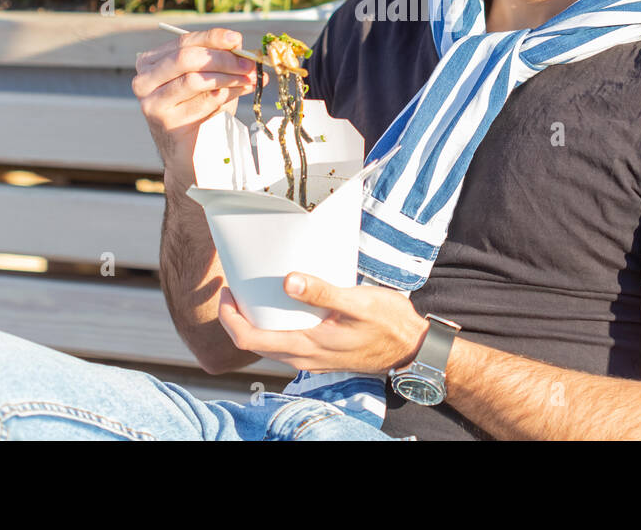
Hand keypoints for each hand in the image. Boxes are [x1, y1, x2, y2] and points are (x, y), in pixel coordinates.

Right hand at [131, 27, 269, 190]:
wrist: (192, 153)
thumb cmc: (201, 111)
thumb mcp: (211, 79)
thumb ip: (221, 60)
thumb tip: (240, 45)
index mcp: (152, 63)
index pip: (183, 42)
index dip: (212, 38)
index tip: (237, 39)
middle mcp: (144, 79)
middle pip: (187, 58)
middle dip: (223, 58)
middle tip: (249, 64)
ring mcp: (151, 101)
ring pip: (194, 79)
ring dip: (228, 77)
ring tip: (250, 80)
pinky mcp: (163, 121)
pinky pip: (200, 102)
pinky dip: (225, 95)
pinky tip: (239, 94)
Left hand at [217, 274, 429, 374]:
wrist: (414, 348)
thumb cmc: (389, 324)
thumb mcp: (358, 303)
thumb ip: (323, 293)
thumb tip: (288, 281)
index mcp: (307, 346)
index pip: (250, 339)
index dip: (230, 318)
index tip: (227, 293)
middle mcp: (304, 358)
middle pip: (255, 343)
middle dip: (237, 317)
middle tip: (235, 288)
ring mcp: (313, 359)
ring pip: (270, 344)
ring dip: (255, 321)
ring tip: (254, 293)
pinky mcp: (321, 354)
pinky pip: (286, 343)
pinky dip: (275, 325)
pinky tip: (284, 304)